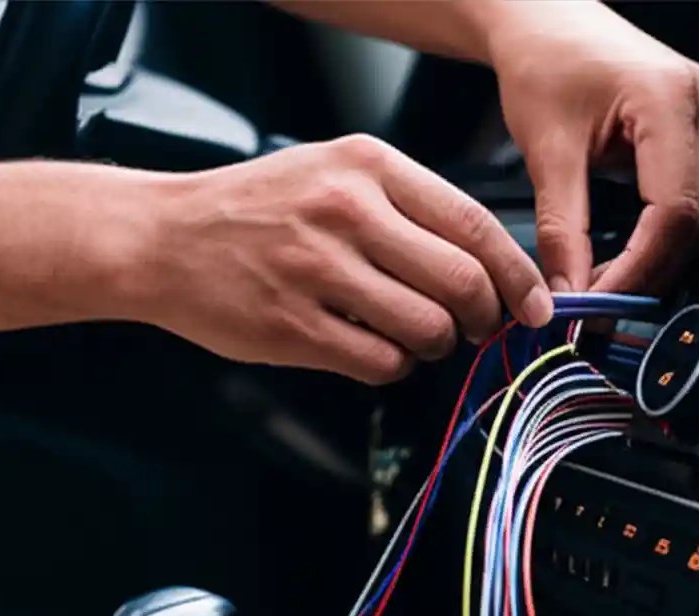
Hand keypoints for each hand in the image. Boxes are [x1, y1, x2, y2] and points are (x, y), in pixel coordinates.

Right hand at [131, 135, 551, 383]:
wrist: (162, 236)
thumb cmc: (258, 207)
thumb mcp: (336, 173)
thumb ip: (410, 209)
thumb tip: (490, 266)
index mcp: (367, 166)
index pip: (474, 224)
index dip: (518, 274)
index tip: (536, 304)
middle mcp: (345, 211)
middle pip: (462, 282)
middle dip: (482, 318)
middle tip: (473, 327)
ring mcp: (316, 270)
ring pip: (427, 329)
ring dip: (436, 345)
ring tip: (415, 337)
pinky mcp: (292, 326)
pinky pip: (382, 364)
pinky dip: (394, 366)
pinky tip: (373, 348)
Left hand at [486, 2, 698, 293]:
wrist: (542, 20)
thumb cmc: (542, 60)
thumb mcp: (545, 150)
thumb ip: (562, 229)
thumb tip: (570, 293)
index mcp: (669, 100)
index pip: (673, 210)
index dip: (640, 267)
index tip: (602, 303)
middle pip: (697, 218)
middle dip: (650, 270)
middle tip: (603, 306)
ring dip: (656, 258)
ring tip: (607, 285)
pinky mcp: (692, 130)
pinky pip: (688, 197)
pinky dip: (657, 234)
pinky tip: (622, 255)